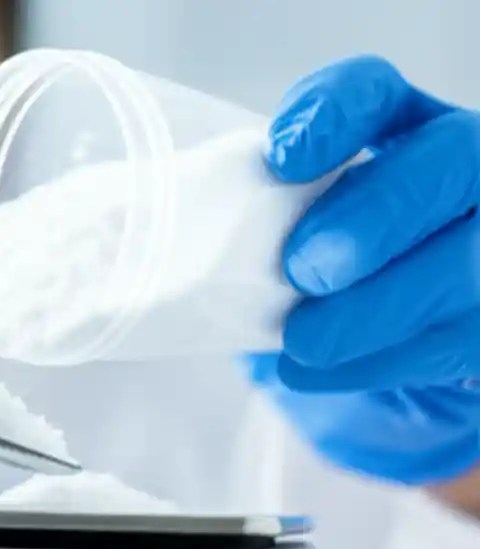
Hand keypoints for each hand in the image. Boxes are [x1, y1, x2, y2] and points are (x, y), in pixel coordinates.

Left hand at [251, 55, 479, 484]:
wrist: (376, 341)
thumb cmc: (309, 273)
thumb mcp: (279, 234)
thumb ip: (255, 219)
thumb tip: (181, 247)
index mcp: (395, 130)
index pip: (373, 93)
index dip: (334, 113)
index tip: (281, 156)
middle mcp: (457, 170)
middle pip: (448, 162)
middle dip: (377, 215)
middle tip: (305, 268)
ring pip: (465, 259)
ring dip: (379, 305)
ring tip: (305, 339)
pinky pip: (457, 337)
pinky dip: (383, 359)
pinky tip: (321, 371)